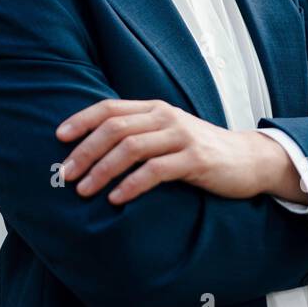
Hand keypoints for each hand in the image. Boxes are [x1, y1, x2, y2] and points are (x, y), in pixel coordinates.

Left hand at [56, 99, 289, 204]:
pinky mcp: (195, 160)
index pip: (110, 108)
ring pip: (131, 148)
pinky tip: (117, 198)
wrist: (248, 159)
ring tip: (84, 190)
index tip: (59, 138)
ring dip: (102, 170)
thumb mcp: (167, 134)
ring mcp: (181, 137)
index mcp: (154, 109)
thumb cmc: (199, 150)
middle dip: (85, 151)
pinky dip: (131, 185)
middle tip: (66, 174)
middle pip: (115, 128)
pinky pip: (155, 171)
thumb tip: (94, 146)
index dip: (81, 120)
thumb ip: (139, 133)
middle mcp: (165, 117)